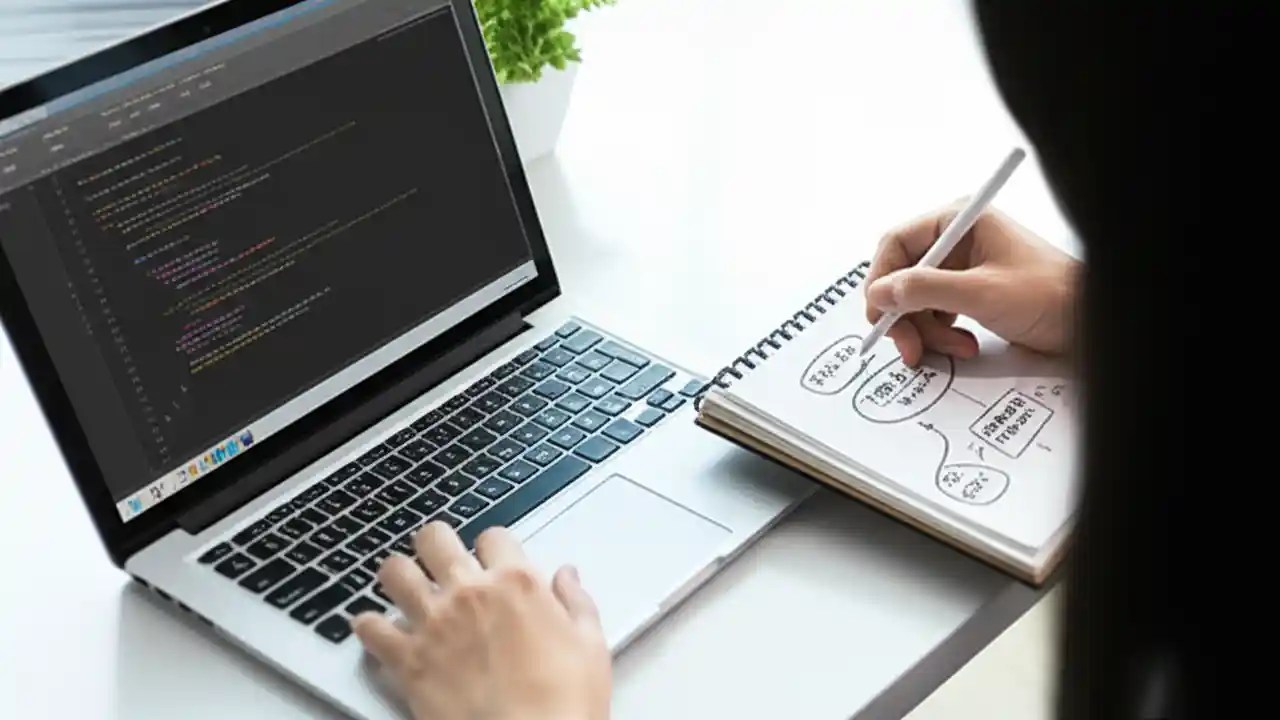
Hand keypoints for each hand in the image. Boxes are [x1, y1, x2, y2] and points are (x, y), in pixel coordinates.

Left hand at [351, 522, 610, 719]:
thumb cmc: (564, 703)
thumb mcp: (590, 646)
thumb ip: (576, 602)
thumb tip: (567, 576)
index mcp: (517, 583)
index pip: (493, 535)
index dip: (492, 547)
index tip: (491, 562)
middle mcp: (470, 593)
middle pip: (434, 537)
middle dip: (435, 546)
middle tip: (439, 563)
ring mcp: (434, 624)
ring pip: (394, 571)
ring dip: (398, 577)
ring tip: (405, 589)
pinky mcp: (408, 660)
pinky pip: (369, 627)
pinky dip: (369, 627)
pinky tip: (379, 632)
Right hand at [864, 202, 1079, 365]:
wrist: (1088, 325)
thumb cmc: (1051, 296)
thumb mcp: (981, 294)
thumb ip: (925, 291)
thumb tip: (879, 292)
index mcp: (959, 222)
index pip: (897, 243)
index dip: (882, 280)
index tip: (880, 313)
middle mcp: (957, 242)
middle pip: (902, 277)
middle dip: (905, 315)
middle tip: (910, 347)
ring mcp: (962, 270)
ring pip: (915, 302)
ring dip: (926, 332)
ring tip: (956, 347)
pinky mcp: (968, 295)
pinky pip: (934, 316)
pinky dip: (941, 337)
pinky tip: (965, 345)